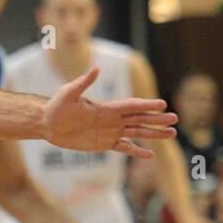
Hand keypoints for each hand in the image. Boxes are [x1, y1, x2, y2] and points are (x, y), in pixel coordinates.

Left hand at [40, 67, 176, 156]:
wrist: (47, 124)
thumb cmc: (56, 107)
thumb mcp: (68, 94)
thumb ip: (83, 83)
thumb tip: (95, 68)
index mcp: (106, 107)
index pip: (131, 106)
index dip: (146, 105)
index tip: (162, 104)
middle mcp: (112, 118)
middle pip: (139, 118)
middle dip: (157, 119)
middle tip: (176, 118)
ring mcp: (110, 131)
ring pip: (137, 132)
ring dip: (153, 133)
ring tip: (172, 133)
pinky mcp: (104, 143)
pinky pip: (125, 147)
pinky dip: (137, 151)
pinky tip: (150, 155)